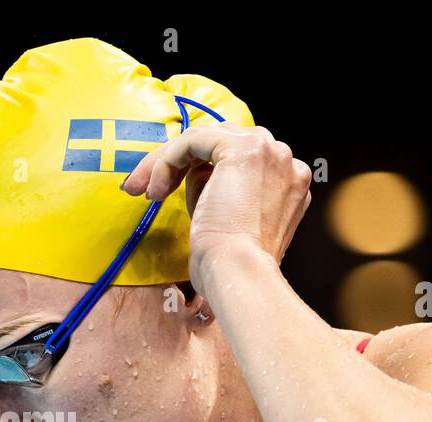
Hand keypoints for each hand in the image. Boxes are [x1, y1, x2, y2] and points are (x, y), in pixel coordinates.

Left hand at [120, 124, 311, 296]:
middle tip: (146, 186)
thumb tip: (190, 175)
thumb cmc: (231, 266)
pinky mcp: (244, 148)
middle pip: (220, 143)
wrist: (239, 273)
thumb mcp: (228, 224)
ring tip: (144, 190)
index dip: (197, 171)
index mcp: (287, 183)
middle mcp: (284, 162)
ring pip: (204, 138)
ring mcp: (269, 152)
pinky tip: (156, 189)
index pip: (237, 159)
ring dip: (167, 161)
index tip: (165, 191)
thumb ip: (220, 193)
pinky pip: (193, 139)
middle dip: (178, 162)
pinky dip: (167, 160)